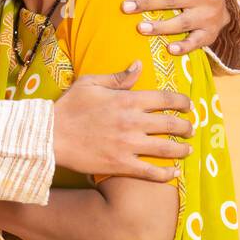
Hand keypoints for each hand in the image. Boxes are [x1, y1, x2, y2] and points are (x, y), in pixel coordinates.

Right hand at [53, 61, 193, 182]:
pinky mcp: (121, 164)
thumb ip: (118, 77)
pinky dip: (167, 173)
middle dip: (186, 127)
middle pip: (172, 124)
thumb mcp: (90, 83)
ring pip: (167, 148)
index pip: (166, 99)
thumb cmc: (68, 108)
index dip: (183, 102)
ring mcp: (128, 145)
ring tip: (187, 150)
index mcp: (127, 100)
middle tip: (189, 129)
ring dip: (182, 149)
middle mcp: (132, 122)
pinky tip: (175, 173)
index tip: (188, 106)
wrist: (50, 136)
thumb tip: (138, 66)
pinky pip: (151, 171)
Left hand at [121, 0, 229, 54]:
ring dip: (160, 26)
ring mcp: (208, 15)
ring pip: (182, 22)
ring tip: (140, 28)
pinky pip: (195, 42)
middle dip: (147, 3)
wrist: (222, 6)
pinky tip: (169, 49)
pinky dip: (183, 46)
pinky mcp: (209, 34)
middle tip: (125, 7)